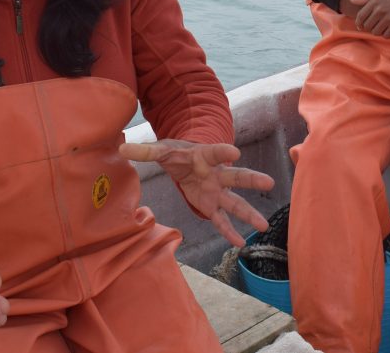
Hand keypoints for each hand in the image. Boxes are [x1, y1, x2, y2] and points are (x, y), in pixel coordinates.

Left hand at [119, 140, 274, 246]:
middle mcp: (216, 173)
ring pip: (235, 202)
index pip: (215, 152)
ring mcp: (217, 191)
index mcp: (205, 155)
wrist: (186, 161)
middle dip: (250, 180)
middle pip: (235, 177)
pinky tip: (240, 243)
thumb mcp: (160, 150)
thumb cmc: (176, 153)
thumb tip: (121, 146)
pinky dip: (229, 231)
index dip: (223, 152)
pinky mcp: (211, 205)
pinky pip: (221, 220)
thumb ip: (144, 151)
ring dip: (248, 213)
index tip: (234, 153)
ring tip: (263, 225)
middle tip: (268, 182)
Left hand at [349, 0, 389, 37]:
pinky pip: (386, 36)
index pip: (360, 16)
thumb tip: (351, 0)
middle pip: (367, 26)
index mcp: (375, 2)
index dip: (359, 23)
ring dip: (377, 32)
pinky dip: (386, 35)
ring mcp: (389, 18)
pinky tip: (389, 30)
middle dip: (368, 28)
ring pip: (376, 32)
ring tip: (381, 28)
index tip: (360, 26)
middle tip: (372, 27)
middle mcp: (381, 10)